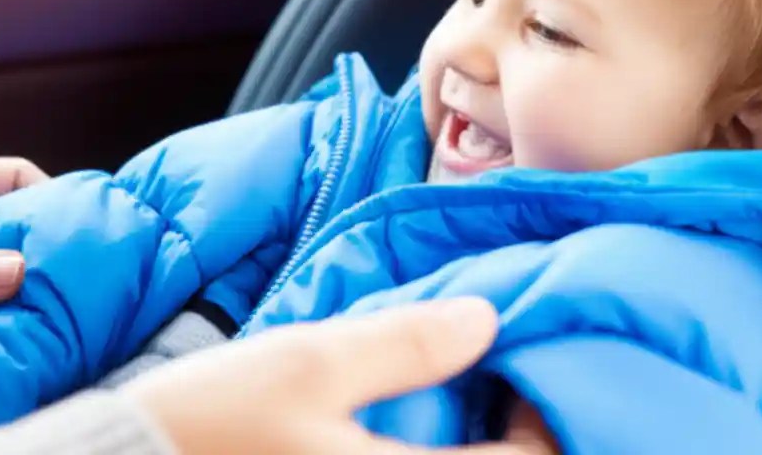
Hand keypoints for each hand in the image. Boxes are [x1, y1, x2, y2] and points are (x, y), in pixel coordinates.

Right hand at [125, 297, 538, 453]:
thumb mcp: (308, 365)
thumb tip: (487, 319)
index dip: (545, 420)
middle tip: (502, 392)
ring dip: (473, 453)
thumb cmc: (216, 423)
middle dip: (515, 441)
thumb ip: (404, 344)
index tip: (521, 374)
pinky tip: (407, 434)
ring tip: (461, 410)